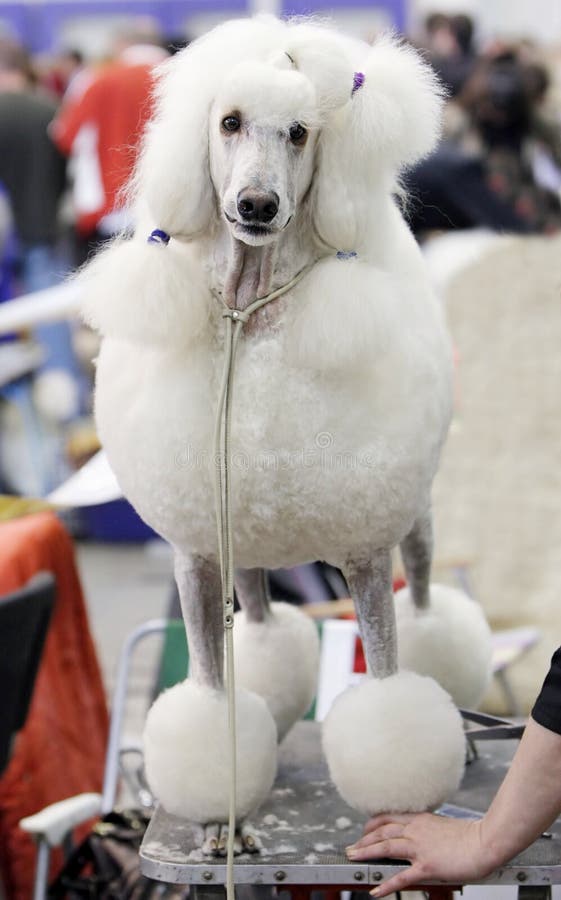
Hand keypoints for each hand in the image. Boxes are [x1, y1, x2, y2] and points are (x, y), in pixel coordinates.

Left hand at [345, 812, 496, 896]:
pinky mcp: (426, 866)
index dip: (373, 824)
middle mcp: (416, 830)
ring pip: (385, 847)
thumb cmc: (471, 836)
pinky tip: (376, 890)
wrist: (485, 842)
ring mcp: (420, 848)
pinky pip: (401, 877)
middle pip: (382, 831)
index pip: (389, 818)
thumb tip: (422, 836)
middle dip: (363, 839)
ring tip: (352, 857)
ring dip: (366, 852)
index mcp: (421, 819)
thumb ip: (429, 830)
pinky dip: (386, 884)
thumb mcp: (444, 826)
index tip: (364, 830)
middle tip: (351, 847)